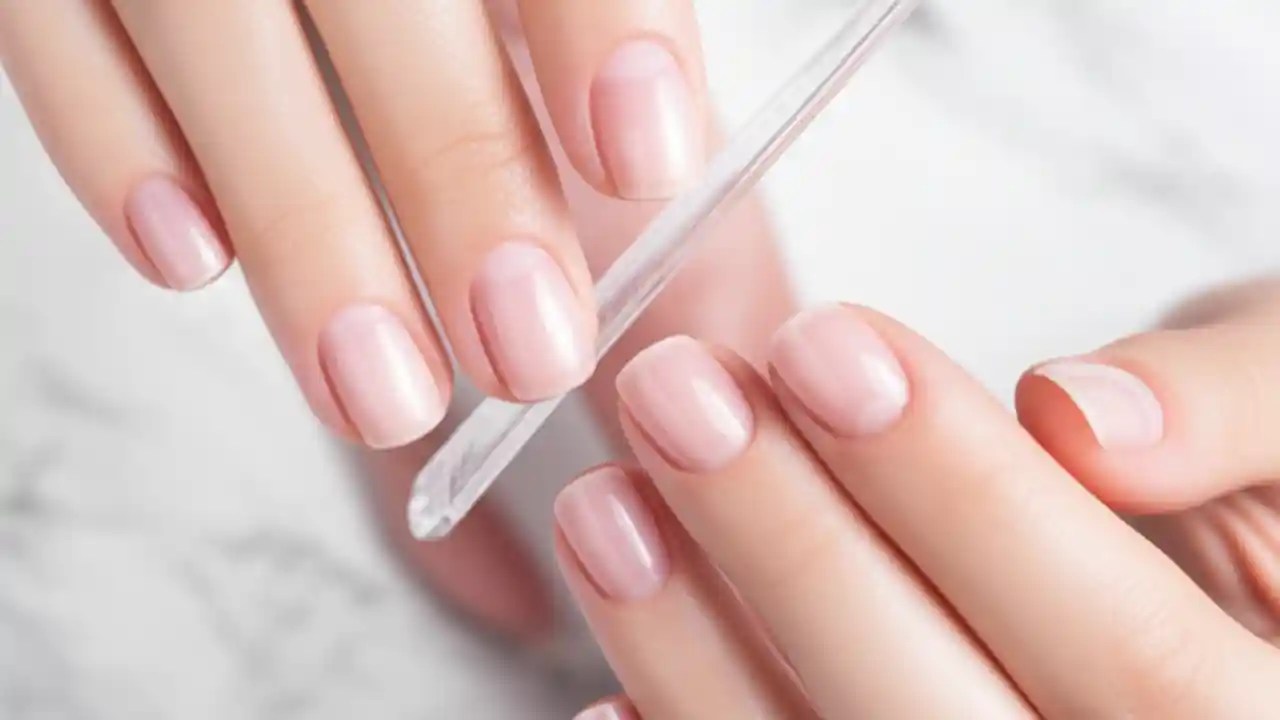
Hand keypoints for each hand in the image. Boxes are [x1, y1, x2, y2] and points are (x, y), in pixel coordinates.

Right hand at [0, 0, 708, 447]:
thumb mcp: (513, 0)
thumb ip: (575, 50)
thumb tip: (655, 169)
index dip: (598, 28)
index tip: (646, 163)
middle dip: (462, 173)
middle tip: (532, 350)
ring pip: (205, 27)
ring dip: (302, 227)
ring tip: (385, 392)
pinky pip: (44, 31)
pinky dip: (114, 147)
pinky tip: (193, 261)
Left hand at [554, 285, 1279, 717]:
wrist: (1237, 617)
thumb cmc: (1272, 490)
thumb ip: (1237, 415)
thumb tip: (1087, 422)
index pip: (1133, 654)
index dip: (963, 500)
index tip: (821, 348)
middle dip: (795, 557)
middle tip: (674, 397)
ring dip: (701, 659)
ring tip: (607, 505)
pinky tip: (611, 695)